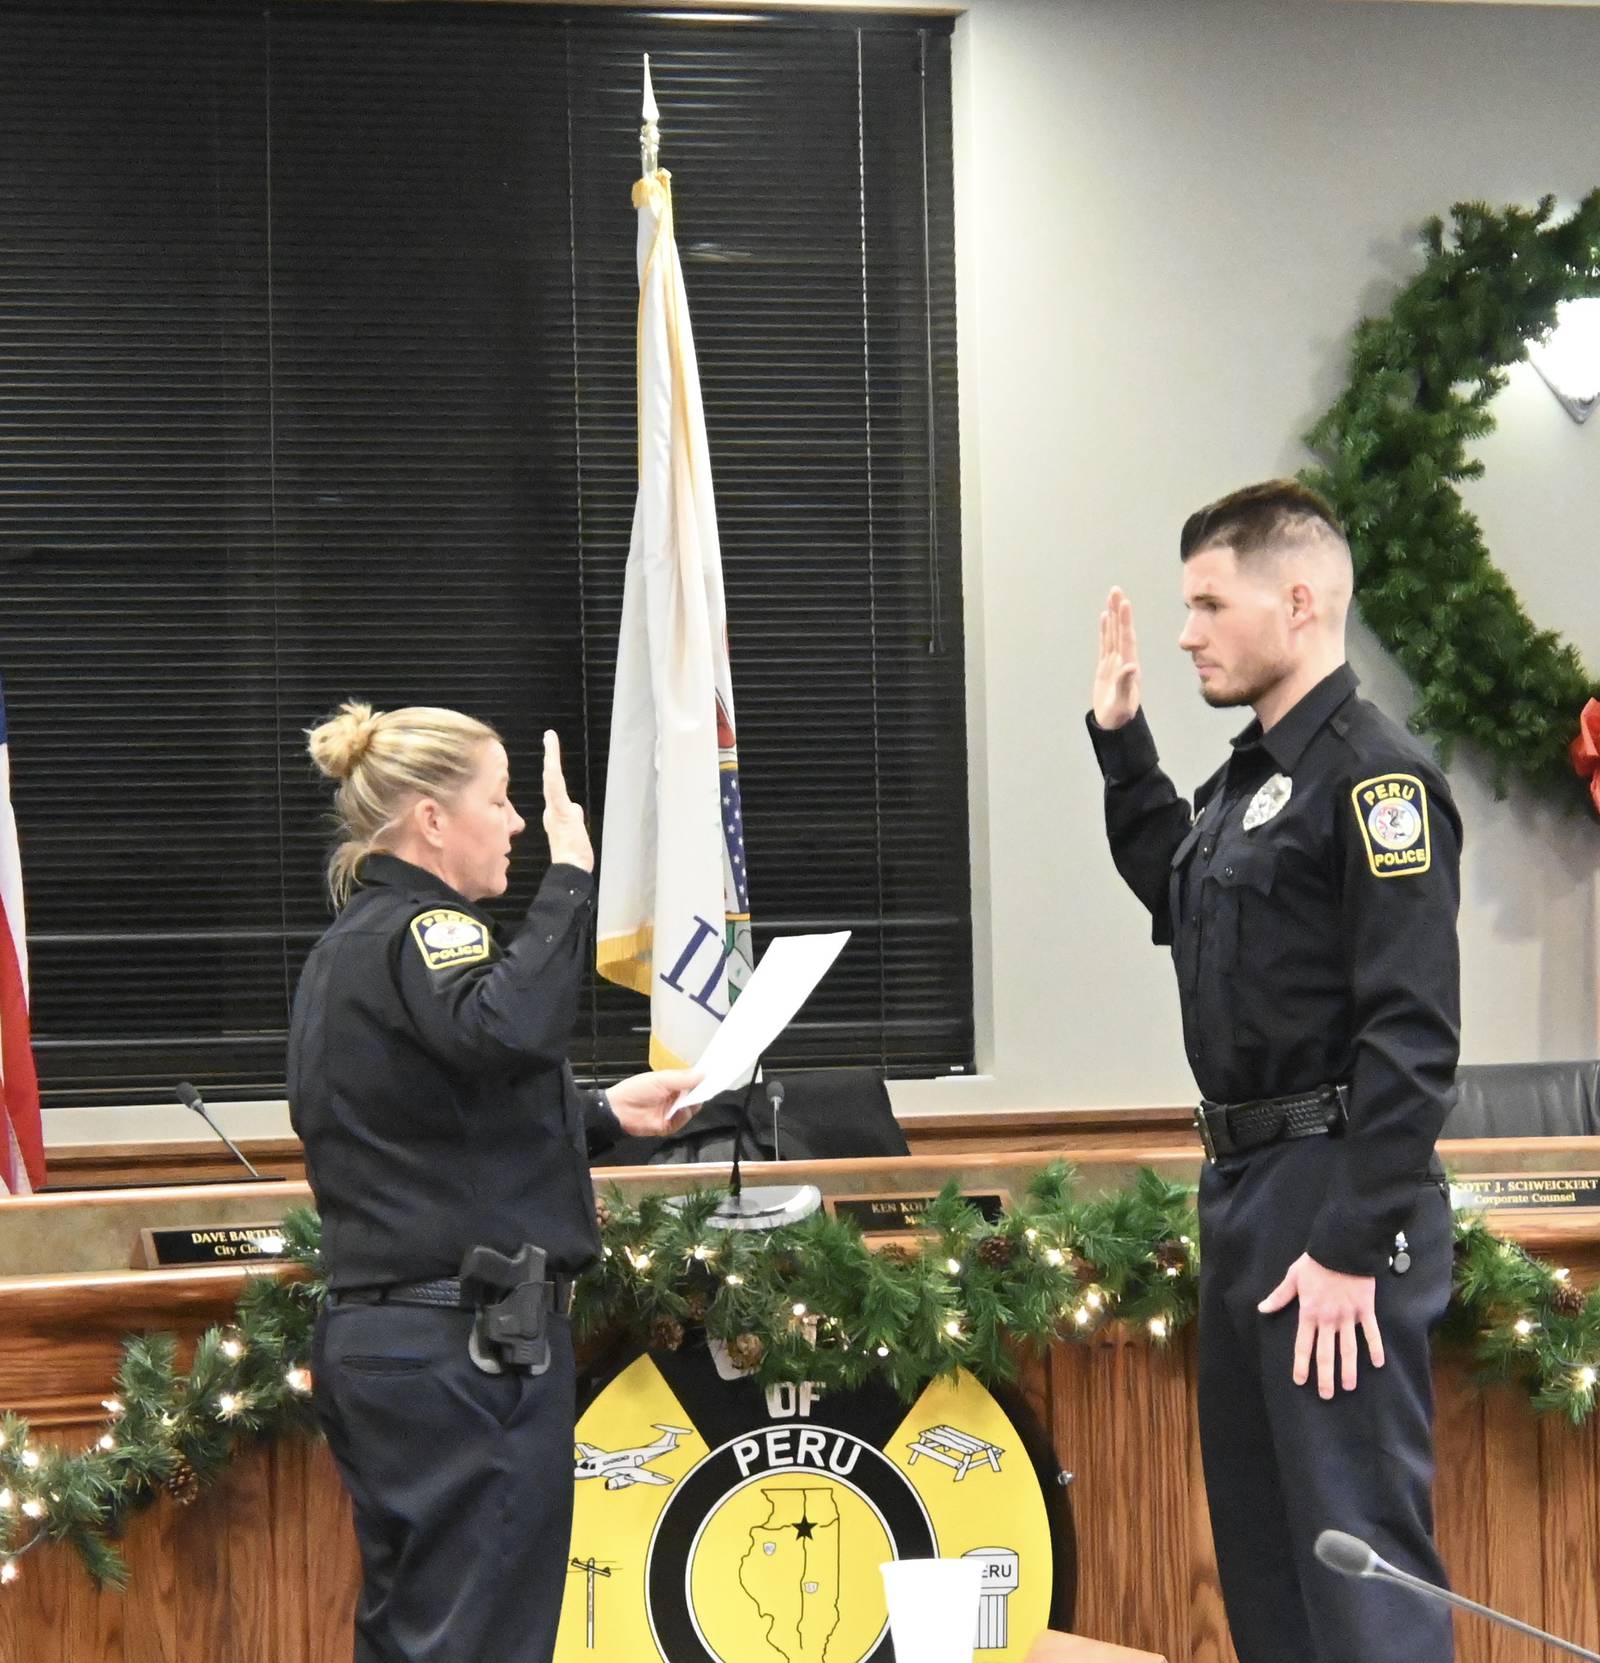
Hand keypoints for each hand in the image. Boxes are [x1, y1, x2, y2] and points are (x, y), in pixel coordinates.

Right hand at [542, 730, 593, 872]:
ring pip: (552, 779)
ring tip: (551, 738)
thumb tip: (575, 808)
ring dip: (552, 757)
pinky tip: (551, 760)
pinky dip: (553, 774)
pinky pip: (555, 789)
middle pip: (551, 777)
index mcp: (555, 813)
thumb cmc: (573, 854)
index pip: (553, 786)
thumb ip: (574, 817)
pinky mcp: (560, 812)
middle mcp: (552, 809)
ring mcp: (555, 809)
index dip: (551, 768)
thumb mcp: (576, 831)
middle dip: (551, 756)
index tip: (551, 752)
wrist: (571, 869)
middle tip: (550, 735)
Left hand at [606, 1070, 704, 1137]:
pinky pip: (682, 1121)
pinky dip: (683, 1116)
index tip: (714, 1077)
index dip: (702, 1080)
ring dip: (692, 1104)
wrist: (619, 1110)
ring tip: (691, 1099)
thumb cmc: (637, 1089)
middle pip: (694, 1096)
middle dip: (700, 1092)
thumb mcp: (661, 1079)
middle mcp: (674, 1097)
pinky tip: (681, 1110)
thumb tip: (704, 1074)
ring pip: (691, 1109)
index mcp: (672, 1083)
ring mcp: (672, 1111)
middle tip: (707, 1089)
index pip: (692, 1081)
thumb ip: (683, 1078)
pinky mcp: (668, 1125)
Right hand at [1093, 586, 1141, 729]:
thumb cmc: (1120, 715)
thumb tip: (1130, 666)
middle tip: (1116, 590)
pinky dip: (1105, 630)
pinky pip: (1105, 643)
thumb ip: (1126, 683)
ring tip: (1111, 597)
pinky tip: (1104, 618)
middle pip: (1120, 630)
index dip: (1125, 621)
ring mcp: (1114, 662)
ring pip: (1113, 633)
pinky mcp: (1105, 666)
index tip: (1124, 603)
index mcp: (1128, 665)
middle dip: (1118, 611)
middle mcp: (1123, 659)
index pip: (1126, 638)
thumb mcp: (1123, 702)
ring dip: (1112, 616)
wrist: (1114, 724)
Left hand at [1258, 1253, 1384, 1398]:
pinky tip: (1378, 1364)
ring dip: (1349, 1369)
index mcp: (1309, 1313)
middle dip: (1325, 1376)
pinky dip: (1375, 1348)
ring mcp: (1348, 1316)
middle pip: (1326, 1353)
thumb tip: (1262, 1308)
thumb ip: (1279, 1296)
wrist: (1341, 1249)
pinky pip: (1371, 1333)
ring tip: (1348, 1386)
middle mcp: (1328, 1319)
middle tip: (1326, 1395)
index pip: (1303, 1345)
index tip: (1300, 1381)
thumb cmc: (1315, 1263)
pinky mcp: (1365, 1310)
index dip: (1301, 1364)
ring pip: (1349, 1349)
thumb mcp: (1292, 1277)